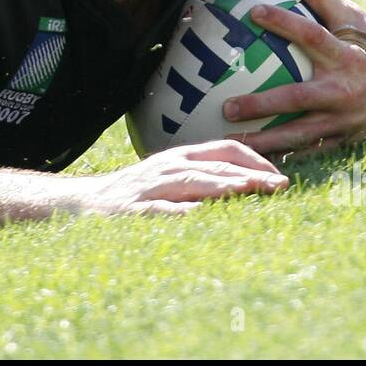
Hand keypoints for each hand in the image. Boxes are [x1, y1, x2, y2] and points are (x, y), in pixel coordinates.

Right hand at [81, 140, 289, 214]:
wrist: (85, 201)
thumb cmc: (137, 193)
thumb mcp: (170, 176)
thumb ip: (202, 176)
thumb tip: (248, 183)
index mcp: (181, 157)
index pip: (225, 149)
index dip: (255, 159)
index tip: (279, 176)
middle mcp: (169, 167)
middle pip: (215, 166)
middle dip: (250, 175)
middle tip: (280, 187)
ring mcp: (151, 187)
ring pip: (192, 182)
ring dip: (223, 186)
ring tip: (250, 191)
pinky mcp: (134, 209)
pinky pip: (159, 209)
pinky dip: (180, 211)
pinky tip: (199, 215)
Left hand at [222, 0, 365, 161]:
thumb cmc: (364, 42)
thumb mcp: (348, 16)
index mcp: (347, 55)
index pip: (313, 36)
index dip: (285, 22)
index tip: (253, 12)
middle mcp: (346, 90)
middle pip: (300, 98)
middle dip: (264, 104)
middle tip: (228, 107)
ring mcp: (344, 120)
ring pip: (300, 135)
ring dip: (266, 141)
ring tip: (232, 141)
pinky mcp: (342, 141)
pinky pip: (307, 152)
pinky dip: (281, 156)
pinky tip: (252, 159)